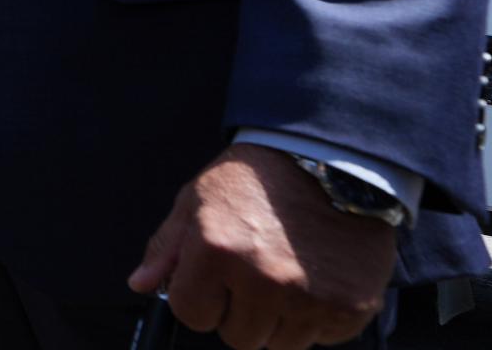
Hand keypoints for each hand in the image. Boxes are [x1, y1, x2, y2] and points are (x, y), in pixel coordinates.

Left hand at [129, 143, 395, 349]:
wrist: (330, 160)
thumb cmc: (257, 179)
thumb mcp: (196, 200)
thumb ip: (166, 247)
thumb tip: (141, 284)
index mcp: (217, 251)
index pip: (191, 315)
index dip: (200, 298)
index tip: (214, 279)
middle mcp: (263, 280)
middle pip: (238, 338)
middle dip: (240, 312)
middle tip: (255, 274)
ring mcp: (310, 297)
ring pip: (281, 344)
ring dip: (280, 319)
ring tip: (287, 273)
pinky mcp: (350, 306)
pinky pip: (323, 338)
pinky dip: (318, 317)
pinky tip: (315, 278)